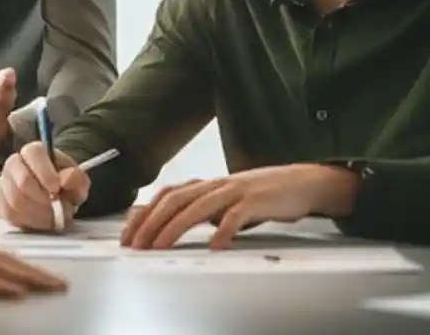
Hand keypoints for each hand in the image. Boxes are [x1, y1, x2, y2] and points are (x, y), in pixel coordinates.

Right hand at [0, 141, 89, 230]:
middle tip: (57, 209)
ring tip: (52, 218)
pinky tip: (39, 221)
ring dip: (37, 214)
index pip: (33, 154)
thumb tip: (65, 180)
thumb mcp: (78, 181)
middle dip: (43, 199)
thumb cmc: (65, 185)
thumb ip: (75, 178)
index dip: (45, 173)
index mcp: (33, 151)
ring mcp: (3, 183)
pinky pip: (8, 213)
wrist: (54, 197)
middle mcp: (14, 163)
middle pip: (22, 181)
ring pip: (14, 200)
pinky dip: (26, 221)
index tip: (57, 189)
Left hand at [121, 164, 360, 249]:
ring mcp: (235, 190)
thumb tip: (166, 223)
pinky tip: (214, 246)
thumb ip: (199, 210)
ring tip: (160, 247)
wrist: (301, 182)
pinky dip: (223, 230)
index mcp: (204, 184)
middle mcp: (215, 184)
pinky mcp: (257, 201)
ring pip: (198, 206)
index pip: (165, 196)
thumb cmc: (259, 196)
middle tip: (137, 245)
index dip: (144, 214)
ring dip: (175, 227)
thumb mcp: (223, 201)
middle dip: (151, 223)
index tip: (128, 235)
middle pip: (174, 200)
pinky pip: (236, 216)